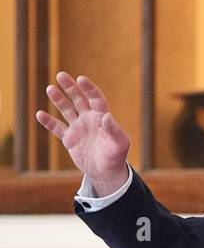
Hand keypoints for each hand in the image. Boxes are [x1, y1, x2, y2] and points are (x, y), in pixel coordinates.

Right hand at [35, 72, 130, 195]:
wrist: (106, 172)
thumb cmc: (116, 157)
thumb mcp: (120, 144)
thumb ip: (114, 130)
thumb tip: (107, 117)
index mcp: (102, 116)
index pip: (95, 98)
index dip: (89, 88)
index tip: (81, 79)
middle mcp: (88, 118)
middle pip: (78, 99)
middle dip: (70, 87)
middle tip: (61, 75)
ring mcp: (78, 127)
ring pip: (66, 110)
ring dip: (58, 99)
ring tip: (50, 89)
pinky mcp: (69, 139)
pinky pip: (57, 128)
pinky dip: (48, 122)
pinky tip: (40, 114)